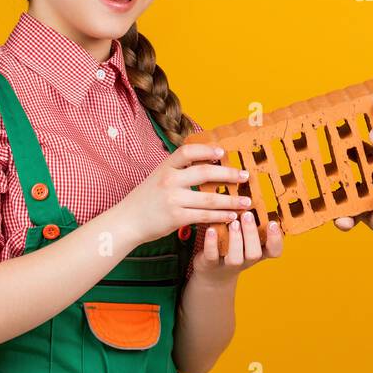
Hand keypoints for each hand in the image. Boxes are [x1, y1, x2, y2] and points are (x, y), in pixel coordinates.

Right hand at [119, 143, 254, 244]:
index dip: (206, 149)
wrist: (126, 222)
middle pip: (204, 173)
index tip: (222, 151)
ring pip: (209, 198)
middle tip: (245, 176)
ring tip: (247, 201)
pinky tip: (231, 217)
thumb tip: (206, 163)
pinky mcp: (176, 218)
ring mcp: (172, 199)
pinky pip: (204, 216)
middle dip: (229, 174)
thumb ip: (177, 170)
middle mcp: (169, 180)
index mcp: (165, 167)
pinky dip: (220, 216)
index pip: (187, 151)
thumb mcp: (157, 177)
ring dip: (231, 200)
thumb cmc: (145, 199)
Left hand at [192, 210, 282, 281]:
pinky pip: (212, 256)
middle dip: (251, 234)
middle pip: (254, 253)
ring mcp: (228, 264)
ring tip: (232, 222)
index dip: (276, 239)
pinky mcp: (211, 264)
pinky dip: (212, 243)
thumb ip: (249, 222)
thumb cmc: (231, 246)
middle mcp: (246, 260)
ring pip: (236, 258)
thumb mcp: (245, 237)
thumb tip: (249, 194)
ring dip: (235, 239)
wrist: (212, 272)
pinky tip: (211, 229)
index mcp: (258, 251)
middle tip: (247, 215)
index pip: (274, 251)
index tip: (273, 223)